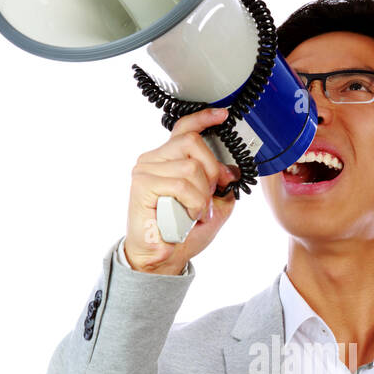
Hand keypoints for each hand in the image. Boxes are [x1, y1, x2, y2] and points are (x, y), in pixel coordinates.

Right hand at [124, 107, 238, 272]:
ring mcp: (145, 170)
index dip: (204, 118)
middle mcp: (153, 159)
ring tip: (194, 212)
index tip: (223, 115)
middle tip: (209, 196)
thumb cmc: (180, 232)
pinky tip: (187, 216)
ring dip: (201, 196)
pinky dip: (192, 203)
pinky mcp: (143, 184)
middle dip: (211, 171)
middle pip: (193, 143)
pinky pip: (181, 184)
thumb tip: (230, 169)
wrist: (162, 257)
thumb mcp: (211, 205)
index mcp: (167, 159)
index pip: (183, 129)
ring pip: (191, 167)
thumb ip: (220, 185)